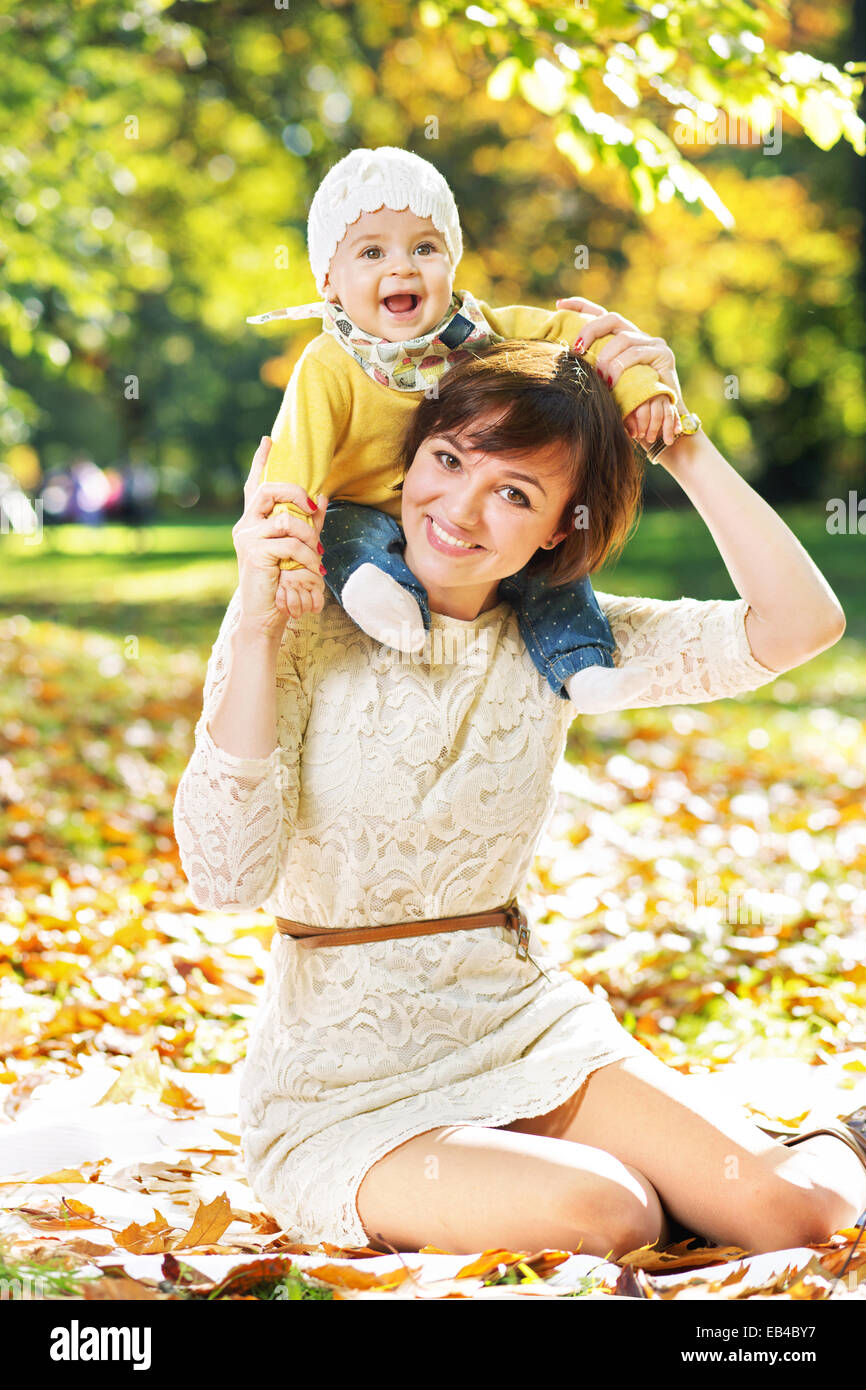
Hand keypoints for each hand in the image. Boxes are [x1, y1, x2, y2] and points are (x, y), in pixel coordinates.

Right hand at [232, 436, 328, 638]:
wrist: (266, 616)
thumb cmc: (281, 584)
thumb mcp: (298, 550)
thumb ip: (310, 524)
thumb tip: (322, 498)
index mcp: (253, 523)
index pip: (253, 486)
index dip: (260, 462)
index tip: (268, 440)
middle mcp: (245, 526)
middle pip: (266, 490)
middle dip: (294, 493)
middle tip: (313, 507)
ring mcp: (247, 539)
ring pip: (285, 520)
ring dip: (308, 536)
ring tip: (316, 554)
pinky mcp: (254, 553)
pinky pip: (289, 544)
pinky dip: (307, 556)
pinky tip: (311, 569)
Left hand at [556, 296, 685, 448]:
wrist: (659, 427)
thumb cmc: (626, 409)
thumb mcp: (602, 388)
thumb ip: (589, 371)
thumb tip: (558, 362)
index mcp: (620, 339)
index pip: (600, 314)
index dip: (580, 306)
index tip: (559, 303)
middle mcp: (637, 336)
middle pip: (611, 318)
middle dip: (590, 330)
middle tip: (576, 349)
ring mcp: (652, 343)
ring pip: (623, 338)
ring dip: (606, 357)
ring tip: (599, 377)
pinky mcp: (663, 355)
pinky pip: (638, 354)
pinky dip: (621, 365)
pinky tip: (611, 380)